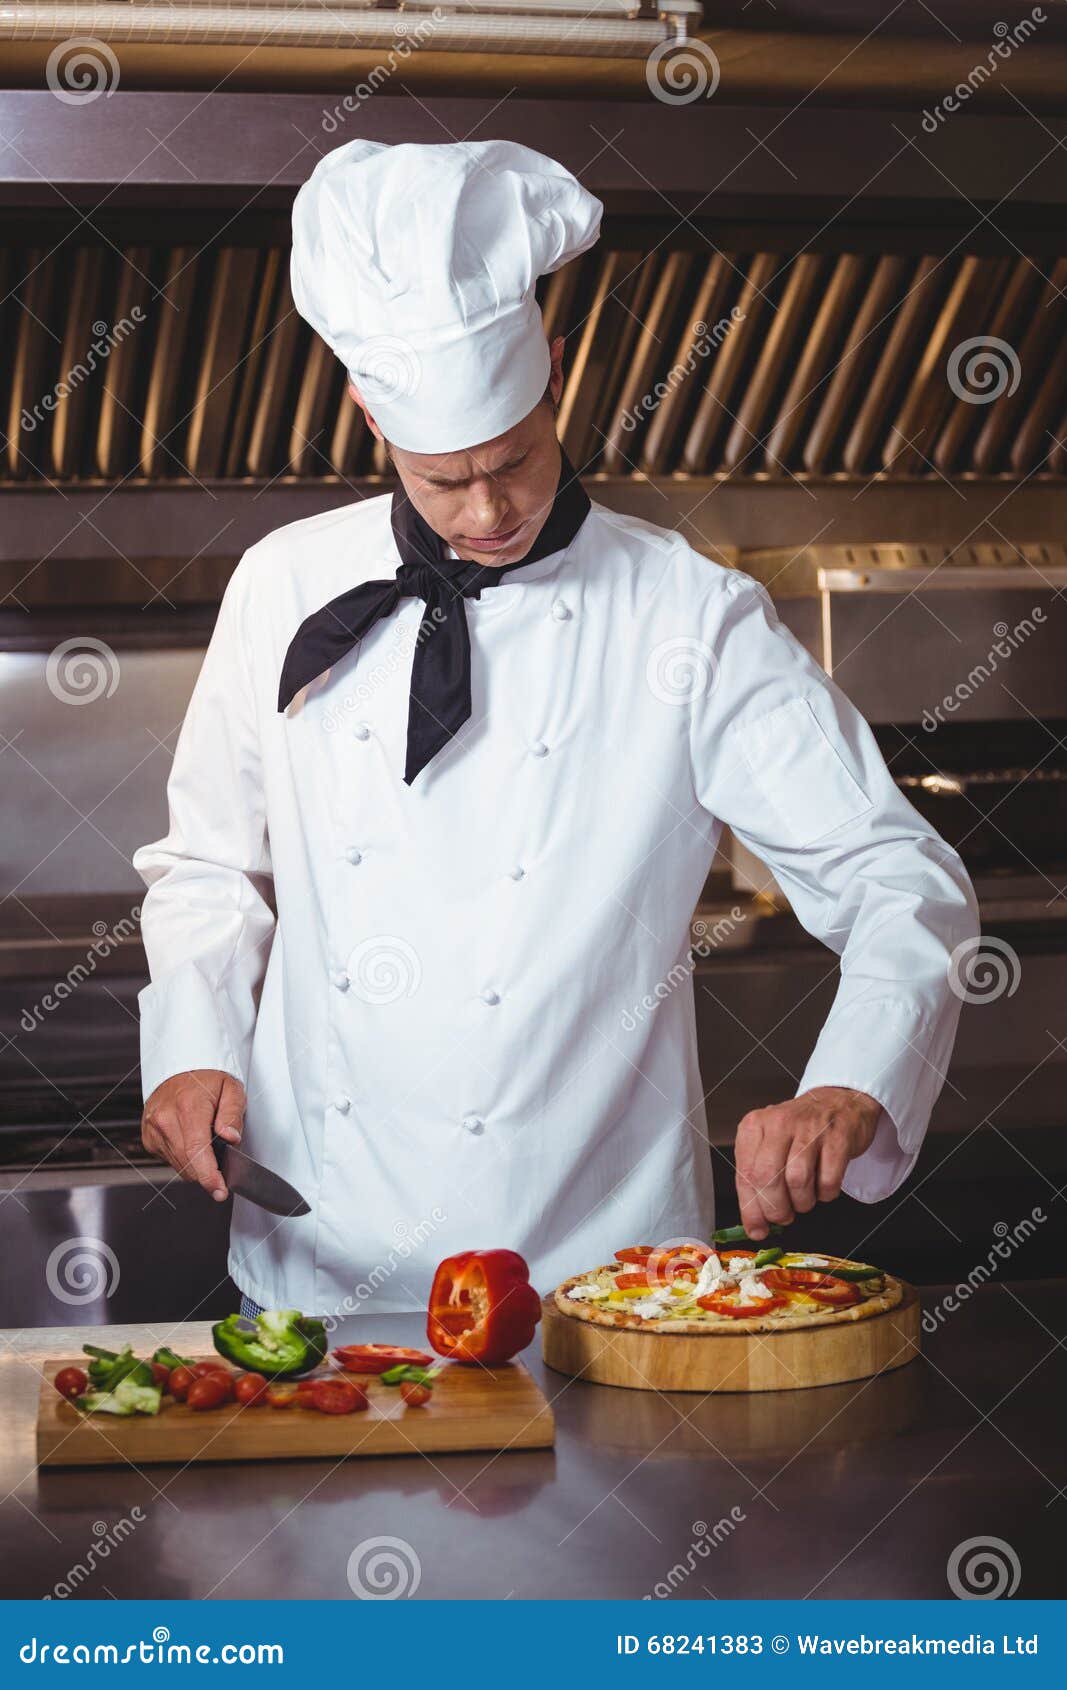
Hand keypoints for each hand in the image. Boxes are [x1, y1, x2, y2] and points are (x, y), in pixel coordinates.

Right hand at [141, 1069, 245, 1200]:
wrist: (180, 1067)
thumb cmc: (207, 1078)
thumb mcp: (232, 1088)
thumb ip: (233, 1114)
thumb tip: (231, 1137)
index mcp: (188, 1106)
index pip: (196, 1151)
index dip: (209, 1176)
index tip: (219, 1190)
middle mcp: (165, 1119)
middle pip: (187, 1163)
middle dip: (207, 1172)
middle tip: (223, 1164)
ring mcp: (153, 1129)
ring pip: (179, 1165)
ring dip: (196, 1165)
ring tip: (207, 1143)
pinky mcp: (148, 1138)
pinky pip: (170, 1159)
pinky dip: (184, 1158)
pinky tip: (191, 1141)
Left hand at [733, 1086, 880, 1240]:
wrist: (839, 1102)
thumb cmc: (800, 1130)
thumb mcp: (769, 1145)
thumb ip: (758, 1181)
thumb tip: (755, 1226)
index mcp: (754, 1126)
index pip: (745, 1175)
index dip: (751, 1210)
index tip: (757, 1229)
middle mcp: (779, 1123)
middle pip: (768, 1178)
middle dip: (776, 1209)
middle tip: (783, 1216)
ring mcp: (810, 1129)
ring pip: (798, 1181)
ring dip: (802, 1203)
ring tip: (804, 1199)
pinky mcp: (838, 1138)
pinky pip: (828, 1181)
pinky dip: (826, 1194)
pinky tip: (823, 1186)